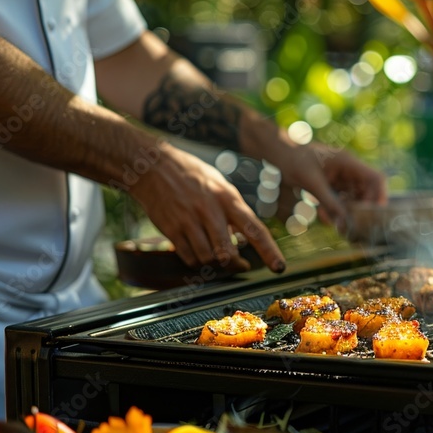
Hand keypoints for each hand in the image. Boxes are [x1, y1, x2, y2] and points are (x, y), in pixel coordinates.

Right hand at [130, 142, 285, 272]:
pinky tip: (197, 252)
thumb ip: (233, 209)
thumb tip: (246, 236)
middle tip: (239, 265)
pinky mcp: (171, 229)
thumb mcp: (219, 185)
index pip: (254, 229)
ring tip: (215, 255)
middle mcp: (209, 210)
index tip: (279, 268)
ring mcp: (188, 220)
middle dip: (235, 264)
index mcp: (228, 198)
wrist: (152, 165)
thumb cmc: (192, 175)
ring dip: (213, 263)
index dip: (269, 251)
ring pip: (207, 259)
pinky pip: (188, 257)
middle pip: (227, 252)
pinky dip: (196, 261)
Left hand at [272, 142, 387, 231]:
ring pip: (353, 199)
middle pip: (367, 192)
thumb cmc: (293, 159)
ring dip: (347, 212)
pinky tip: (324, 217)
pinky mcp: (330, 183)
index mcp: (348, 162)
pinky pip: (340, 200)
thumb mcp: (312, 183)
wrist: (275, 151)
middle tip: (353, 226)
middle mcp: (348, 169)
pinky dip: (335, 210)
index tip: (376, 215)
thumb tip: (344, 224)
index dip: (381, 196)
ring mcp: (340, 176)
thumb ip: (330, 204)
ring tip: (335, 223)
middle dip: (361, 210)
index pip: (376, 179)